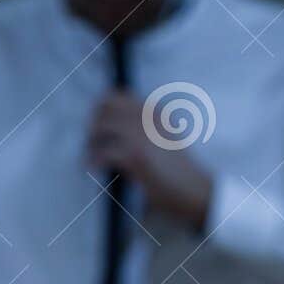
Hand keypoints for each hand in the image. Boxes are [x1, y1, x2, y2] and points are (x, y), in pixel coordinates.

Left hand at [88, 91, 213, 230]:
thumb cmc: (175, 168)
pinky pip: (103, 152)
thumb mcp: (162, 136)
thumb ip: (142, 127)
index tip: (94, 124)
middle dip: (92, 125)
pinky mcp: (136, 155)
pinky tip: (92, 167)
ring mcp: (142, 134)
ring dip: (90, 143)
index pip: (117, 96)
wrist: (193, 188)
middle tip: (90, 142)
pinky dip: (93, 161)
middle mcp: (148, 116)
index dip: (100, 109)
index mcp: (155, 110)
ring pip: (101, 127)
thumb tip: (108, 127)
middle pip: (104, 108)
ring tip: (89, 156)